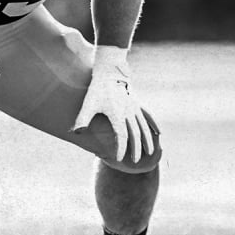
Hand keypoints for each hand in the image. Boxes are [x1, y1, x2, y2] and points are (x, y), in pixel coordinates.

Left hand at [71, 46, 153, 162]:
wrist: (109, 72)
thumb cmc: (97, 89)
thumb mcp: (88, 103)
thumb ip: (82, 118)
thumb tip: (75, 132)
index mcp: (117, 115)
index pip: (121, 136)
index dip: (120, 148)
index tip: (119, 159)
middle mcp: (128, 113)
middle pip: (135, 134)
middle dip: (136, 149)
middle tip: (136, 162)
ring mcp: (134, 108)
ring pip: (144, 127)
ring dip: (148, 140)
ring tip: (151, 152)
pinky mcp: (136, 103)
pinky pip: (148, 116)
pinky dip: (153, 124)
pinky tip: (159, 133)